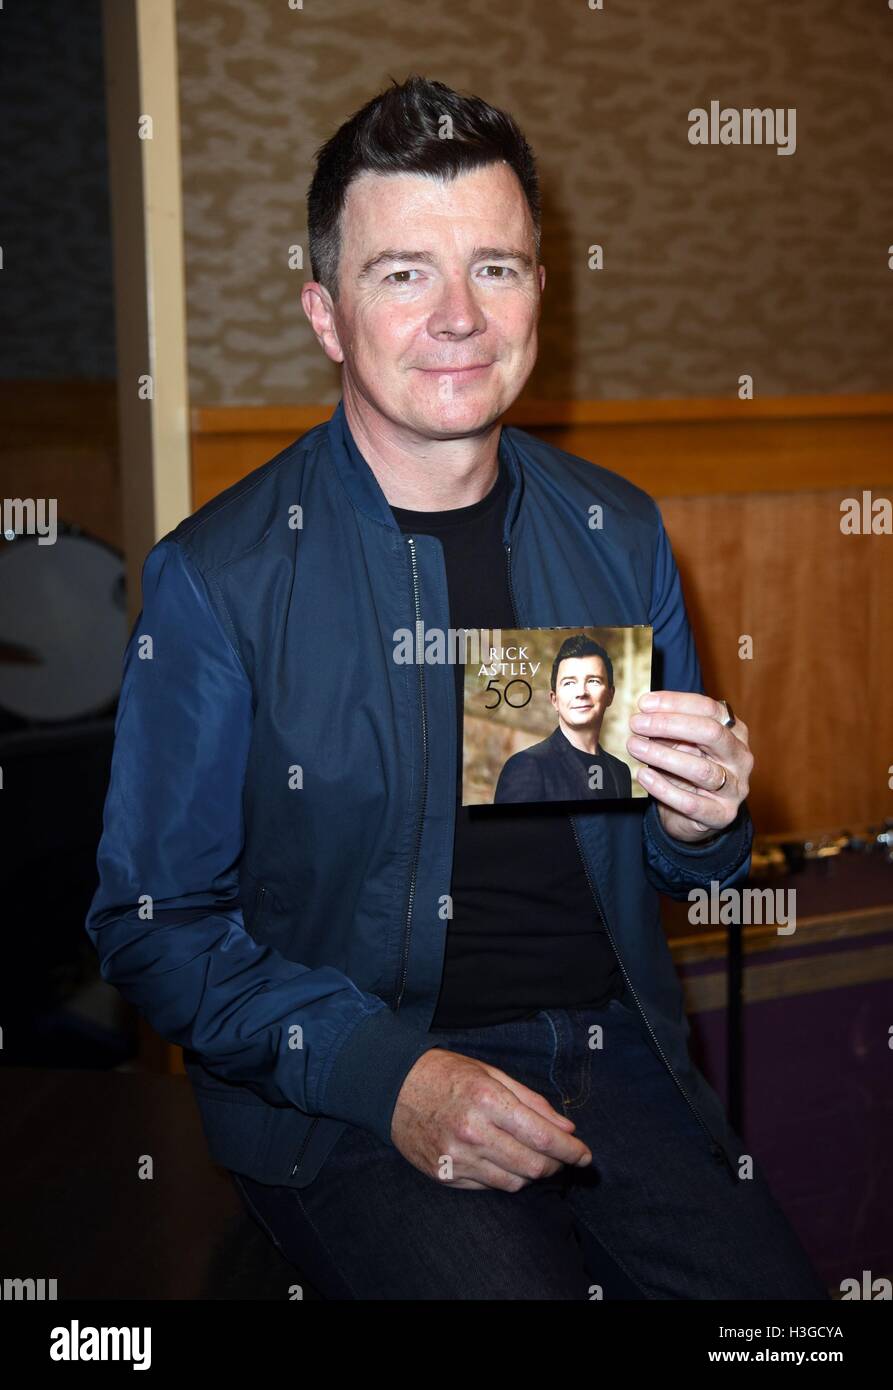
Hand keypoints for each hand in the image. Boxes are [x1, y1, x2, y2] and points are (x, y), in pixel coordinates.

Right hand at [391, 1048, 592, 1190]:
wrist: (391, 1086)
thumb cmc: (445, 1073)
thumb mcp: (491, 1073)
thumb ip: (531, 1101)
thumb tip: (566, 1128)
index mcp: (487, 1100)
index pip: (543, 1137)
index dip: (571, 1150)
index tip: (585, 1155)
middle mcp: (472, 1133)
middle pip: (532, 1166)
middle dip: (556, 1165)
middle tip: (563, 1158)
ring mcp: (456, 1158)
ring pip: (513, 1182)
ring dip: (532, 1174)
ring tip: (535, 1161)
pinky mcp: (444, 1175)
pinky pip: (488, 1187)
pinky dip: (504, 1178)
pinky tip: (504, 1162)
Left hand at [626, 691, 752, 843]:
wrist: (695, 816)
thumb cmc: (687, 770)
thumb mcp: (681, 744)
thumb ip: (669, 730)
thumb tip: (644, 715)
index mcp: (734, 731)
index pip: (709, 708)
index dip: (675, 703)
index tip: (644, 704)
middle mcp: (740, 757)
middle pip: (710, 733)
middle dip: (669, 725)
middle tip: (637, 724)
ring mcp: (735, 787)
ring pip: (701, 770)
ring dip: (662, 756)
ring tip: (634, 747)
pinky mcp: (723, 815)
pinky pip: (691, 803)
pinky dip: (664, 788)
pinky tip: (644, 775)